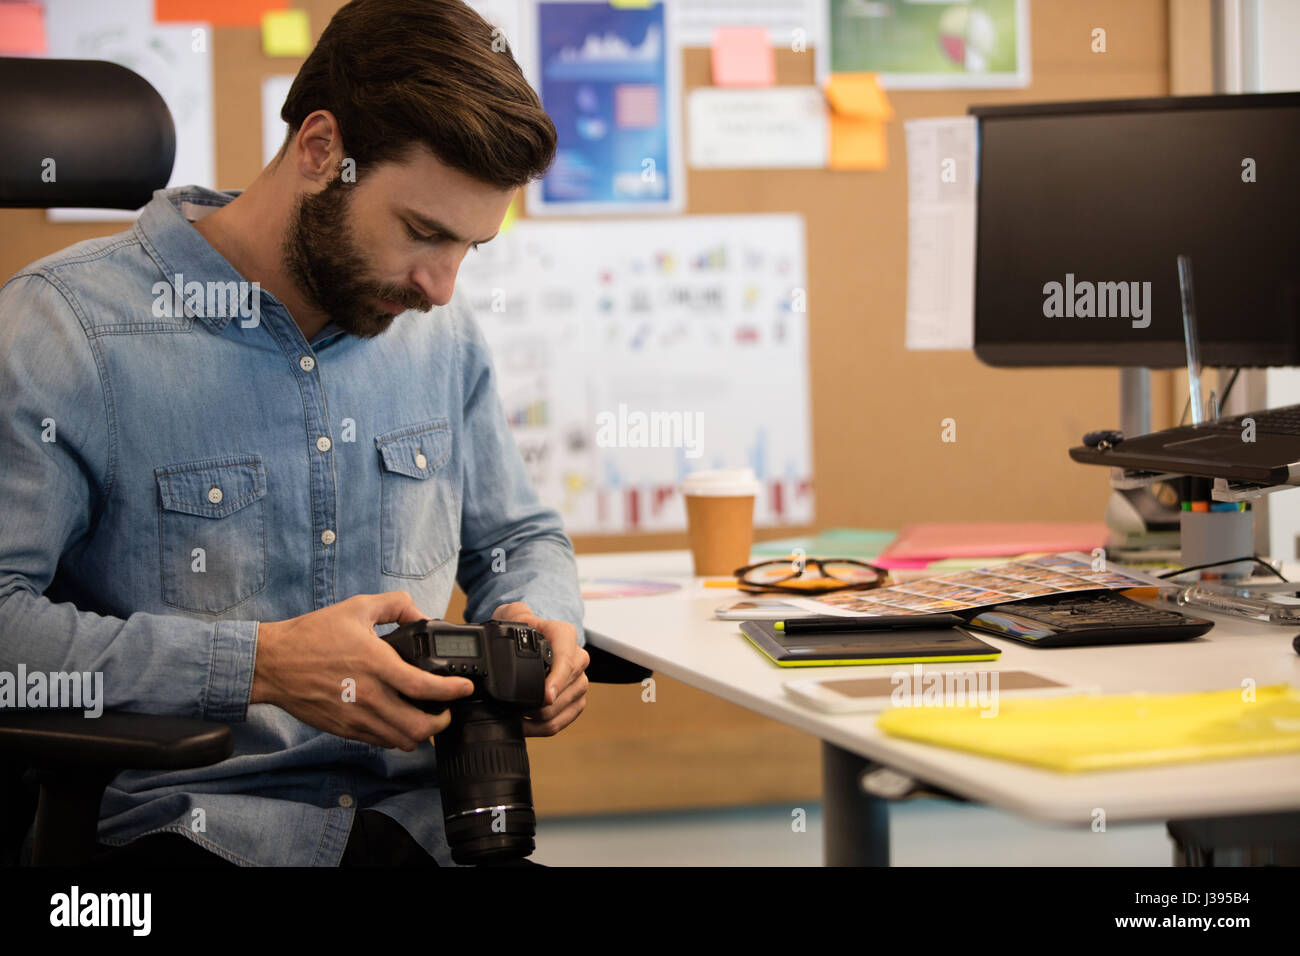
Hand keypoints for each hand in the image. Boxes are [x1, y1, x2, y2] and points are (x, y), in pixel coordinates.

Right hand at [252, 591, 474, 749]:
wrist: (272, 663)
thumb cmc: (312, 635)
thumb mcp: (356, 607)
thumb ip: (394, 606)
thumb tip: (419, 614)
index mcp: (375, 664)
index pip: (423, 687)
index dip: (452, 692)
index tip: (465, 689)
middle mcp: (368, 696)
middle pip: (418, 728)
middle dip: (442, 722)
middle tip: (447, 710)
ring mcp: (355, 717)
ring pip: (400, 741)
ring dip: (420, 734)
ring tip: (426, 719)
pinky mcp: (344, 729)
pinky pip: (379, 743)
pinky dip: (395, 737)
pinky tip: (398, 722)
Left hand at [490, 602, 588, 736]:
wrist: (529, 643)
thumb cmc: (520, 629)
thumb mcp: (513, 615)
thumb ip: (514, 614)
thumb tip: (519, 622)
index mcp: (566, 636)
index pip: (568, 659)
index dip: (557, 680)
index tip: (545, 695)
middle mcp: (578, 659)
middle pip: (563, 691)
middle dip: (537, 705)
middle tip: (512, 709)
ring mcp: (579, 682)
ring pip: (560, 710)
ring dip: (536, 719)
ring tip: (513, 717)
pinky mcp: (575, 702)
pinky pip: (561, 723)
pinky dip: (540, 729)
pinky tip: (523, 724)